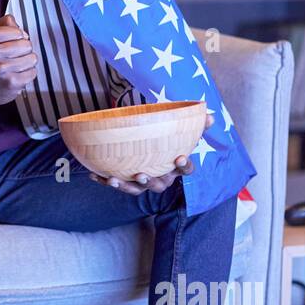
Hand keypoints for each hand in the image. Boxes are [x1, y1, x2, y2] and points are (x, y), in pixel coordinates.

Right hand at [0, 14, 37, 107]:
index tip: (8, 44)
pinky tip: (14, 76)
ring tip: (12, 67)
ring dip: (25, 62)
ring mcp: (1, 69)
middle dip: (22, 50)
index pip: (17, 31)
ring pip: (32, 58)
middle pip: (27, 44)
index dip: (16, 37)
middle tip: (10, 57)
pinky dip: (26, 74)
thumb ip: (4, 24)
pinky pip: (33, 72)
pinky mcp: (11, 83)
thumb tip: (23, 33)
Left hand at [91, 113, 214, 194]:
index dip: (184, 165)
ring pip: (136, 189)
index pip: (185, 170)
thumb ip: (194, 124)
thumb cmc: (168, 141)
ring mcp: (144, 182)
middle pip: (158, 185)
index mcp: (176, 167)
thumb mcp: (180, 132)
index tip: (180, 157)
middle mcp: (161, 178)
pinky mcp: (127, 181)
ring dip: (124, 185)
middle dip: (150, 181)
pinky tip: (93, 174)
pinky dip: (104, 180)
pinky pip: (117, 183)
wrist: (151, 150)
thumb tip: (211, 115)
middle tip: (142, 174)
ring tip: (113, 178)